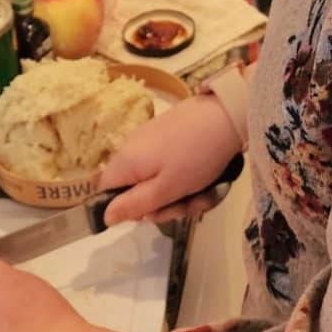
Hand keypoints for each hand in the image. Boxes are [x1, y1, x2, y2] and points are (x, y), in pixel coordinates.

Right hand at [99, 93, 240, 226]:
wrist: (227, 115)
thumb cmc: (195, 156)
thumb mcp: (166, 189)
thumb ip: (134, 204)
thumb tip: (105, 216)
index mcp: (126, 160)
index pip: (105, 191)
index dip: (124, 208)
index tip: (149, 213)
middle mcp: (132, 147)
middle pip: (134, 188)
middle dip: (161, 204)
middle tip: (184, 207)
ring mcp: (152, 140)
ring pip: (156, 180)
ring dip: (178, 194)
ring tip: (202, 195)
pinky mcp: (169, 135)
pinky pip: (169, 167)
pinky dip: (185, 178)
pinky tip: (205, 181)